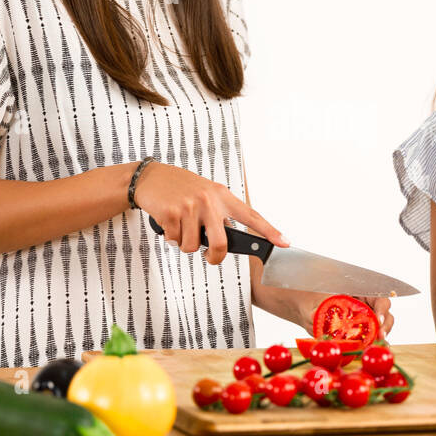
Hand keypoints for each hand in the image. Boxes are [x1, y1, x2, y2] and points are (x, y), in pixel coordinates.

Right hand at [133, 161, 287, 265]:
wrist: (151, 177)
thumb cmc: (180, 187)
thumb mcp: (206, 193)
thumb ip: (219, 211)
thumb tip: (229, 236)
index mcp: (222, 196)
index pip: (251, 215)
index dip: (270, 231)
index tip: (284, 242)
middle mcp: (209, 200)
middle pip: (220, 244)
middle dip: (214, 258)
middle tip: (209, 257)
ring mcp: (190, 206)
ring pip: (192, 246)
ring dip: (185, 244)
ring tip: (181, 227)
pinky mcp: (172, 213)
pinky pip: (175, 241)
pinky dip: (171, 238)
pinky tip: (168, 222)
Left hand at [289, 291, 395, 336]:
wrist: (310, 313)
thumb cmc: (314, 302)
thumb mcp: (315, 304)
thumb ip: (316, 309)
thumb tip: (314, 315)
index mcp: (360, 292)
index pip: (378, 297)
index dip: (382, 308)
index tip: (377, 319)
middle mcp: (367, 305)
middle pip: (385, 312)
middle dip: (385, 325)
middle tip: (380, 336)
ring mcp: (366, 320)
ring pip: (381, 326)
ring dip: (382, 336)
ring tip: (378, 344)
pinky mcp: (363, 333)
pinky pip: (373, 338)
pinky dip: (375, 344)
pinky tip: (372, 350)